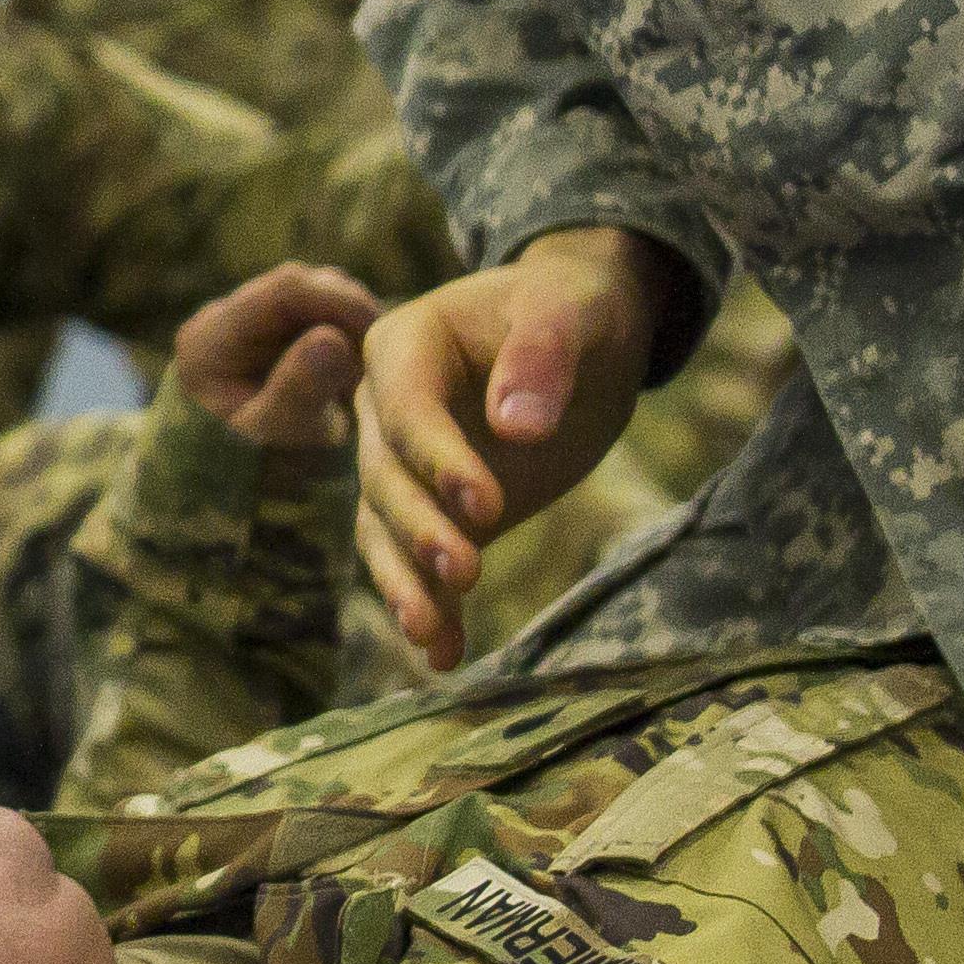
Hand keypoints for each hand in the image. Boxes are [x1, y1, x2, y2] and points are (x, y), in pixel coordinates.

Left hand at [173, 264, 377, 453]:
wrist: (220, 492)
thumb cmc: (241, 469)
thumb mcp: (271, 438)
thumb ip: (297, 391)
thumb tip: (333, 338)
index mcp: (211, 338)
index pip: (284, 289)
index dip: (339, 300)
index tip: (377, 332)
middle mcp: (224, 319)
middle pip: (302, 287)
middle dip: (348, 314)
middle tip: (376, 362)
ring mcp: (247, 324)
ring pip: (314, 299)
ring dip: (349, 329)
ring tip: (362, 377)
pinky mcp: (270, 336)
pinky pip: (317, 320)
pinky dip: (344, 343)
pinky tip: (352, 379)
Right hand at [353, 227, 674, 670]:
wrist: (579, 332)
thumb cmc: (572, 307)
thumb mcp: (570, 311)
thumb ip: (542, 357)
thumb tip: (516, 427)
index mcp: (401, 346)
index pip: (406, 410)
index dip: (438, 460)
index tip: (486, 507)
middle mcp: (384, 407)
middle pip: (385, 477)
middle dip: (419, 529)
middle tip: (463, 572)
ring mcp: (404, 463)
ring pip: (384, 528)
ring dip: (405, 581)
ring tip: (431, 635)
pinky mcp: (435, 509)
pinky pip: (417, 561)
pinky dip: (429, 605)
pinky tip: (445, 656)